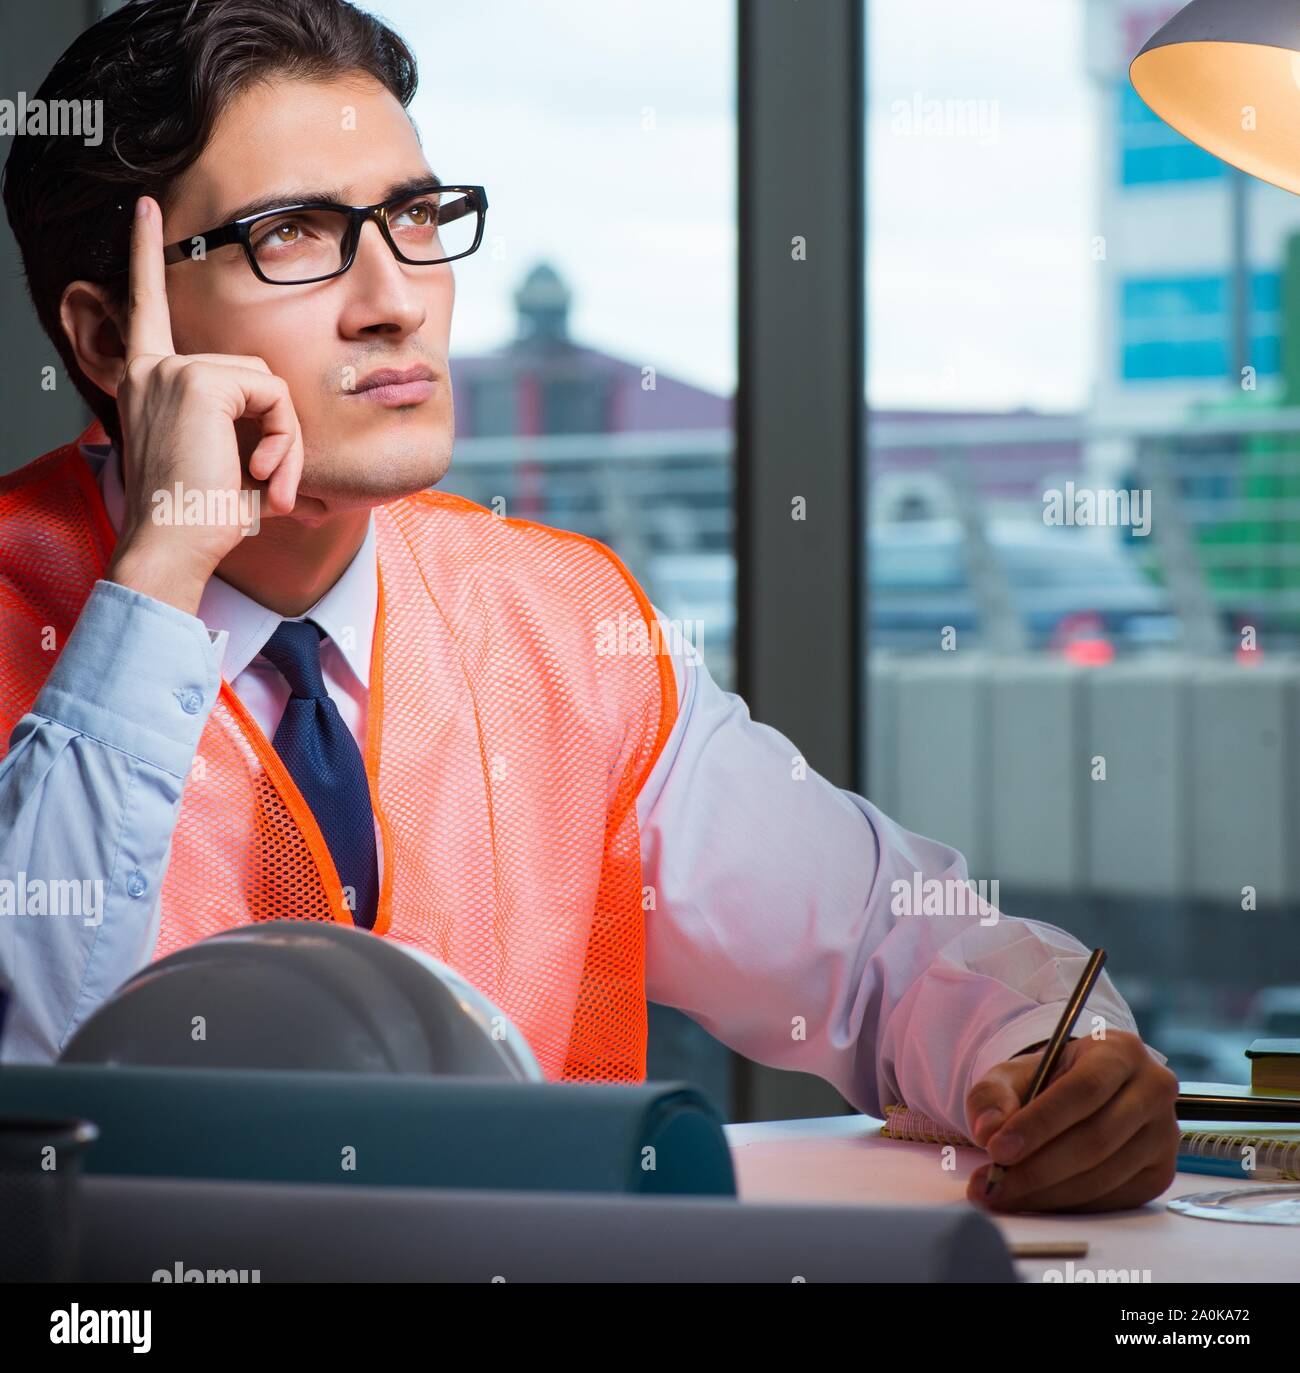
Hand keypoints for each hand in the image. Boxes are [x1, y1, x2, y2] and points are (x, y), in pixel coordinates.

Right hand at [106, 195, 304, 614]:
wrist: (173, 544)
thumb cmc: (200, 517)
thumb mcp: (222, 461)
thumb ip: (243, 424)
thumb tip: (283, 419)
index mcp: (149, 379)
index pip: (146, 308)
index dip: (142, 256)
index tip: (144, 206)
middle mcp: (153, 368)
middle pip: (254, 371)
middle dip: (278, 430)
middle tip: (272, 485)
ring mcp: (174, 371)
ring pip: (270, 386)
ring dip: (284, 441)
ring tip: (265, 485)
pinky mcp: (201, 382)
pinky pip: (275, 398)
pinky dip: (284, 440)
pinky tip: (261, 472)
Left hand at [964, 1030, 1179, 1212]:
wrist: (1080, 1095)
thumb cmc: (1047, 1081)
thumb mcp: (1013, 1074)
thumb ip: (992, 1095)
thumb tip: (987, 1130)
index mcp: (1120, 1051)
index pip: (1083, 1090)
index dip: (1039, 1123)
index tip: (997, 1149)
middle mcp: (1153, 1090)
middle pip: (1096, 1138)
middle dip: (1038, 1167)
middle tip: (993, 1181)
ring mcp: (1164, 1135)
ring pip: (1104, 1175)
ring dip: (1047, 1192)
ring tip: (1001, 1194)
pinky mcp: (1160, 1172)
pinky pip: (1112, 1197)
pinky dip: (1067, 1204)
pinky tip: (1032, 1200)